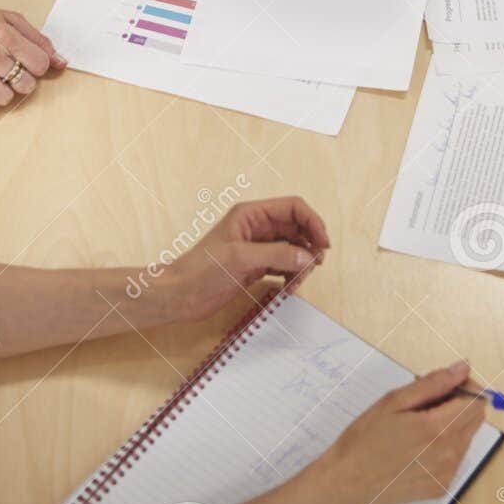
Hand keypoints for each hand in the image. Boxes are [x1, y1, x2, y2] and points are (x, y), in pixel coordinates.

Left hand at [163, 198, 329, 322]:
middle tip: (313, 267)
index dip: (313, 222)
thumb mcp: (241, 259)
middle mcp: (256, 227)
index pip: (293, 207)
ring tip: (297, 282)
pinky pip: (283, 265)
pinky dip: (290, 274)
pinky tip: (288, 287)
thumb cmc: (202, 271)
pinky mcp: (255, 267)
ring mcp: (256, 247)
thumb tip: (308, 256)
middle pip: (296, 228)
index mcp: (251, 214)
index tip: (323, 244)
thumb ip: (277, 255)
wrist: (179, 295)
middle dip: (309, 245)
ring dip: (301, 263)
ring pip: (292, 248)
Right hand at [321, 362, 483, 503]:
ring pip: (466, 437)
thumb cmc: (366, 437)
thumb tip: (462, 368)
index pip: (477, 401)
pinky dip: (443, 446)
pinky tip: (417, 447)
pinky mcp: (441, 487)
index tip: (444, 384)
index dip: (465, 387)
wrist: (349, 481)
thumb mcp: (394, 400)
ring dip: (451, 425)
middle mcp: (449, 454)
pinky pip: (454, 458)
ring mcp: (447, 473)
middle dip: (459, 404)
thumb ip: (434, 383)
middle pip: (476, 419)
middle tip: (427, 402)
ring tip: (418, 426)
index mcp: (438, 429)